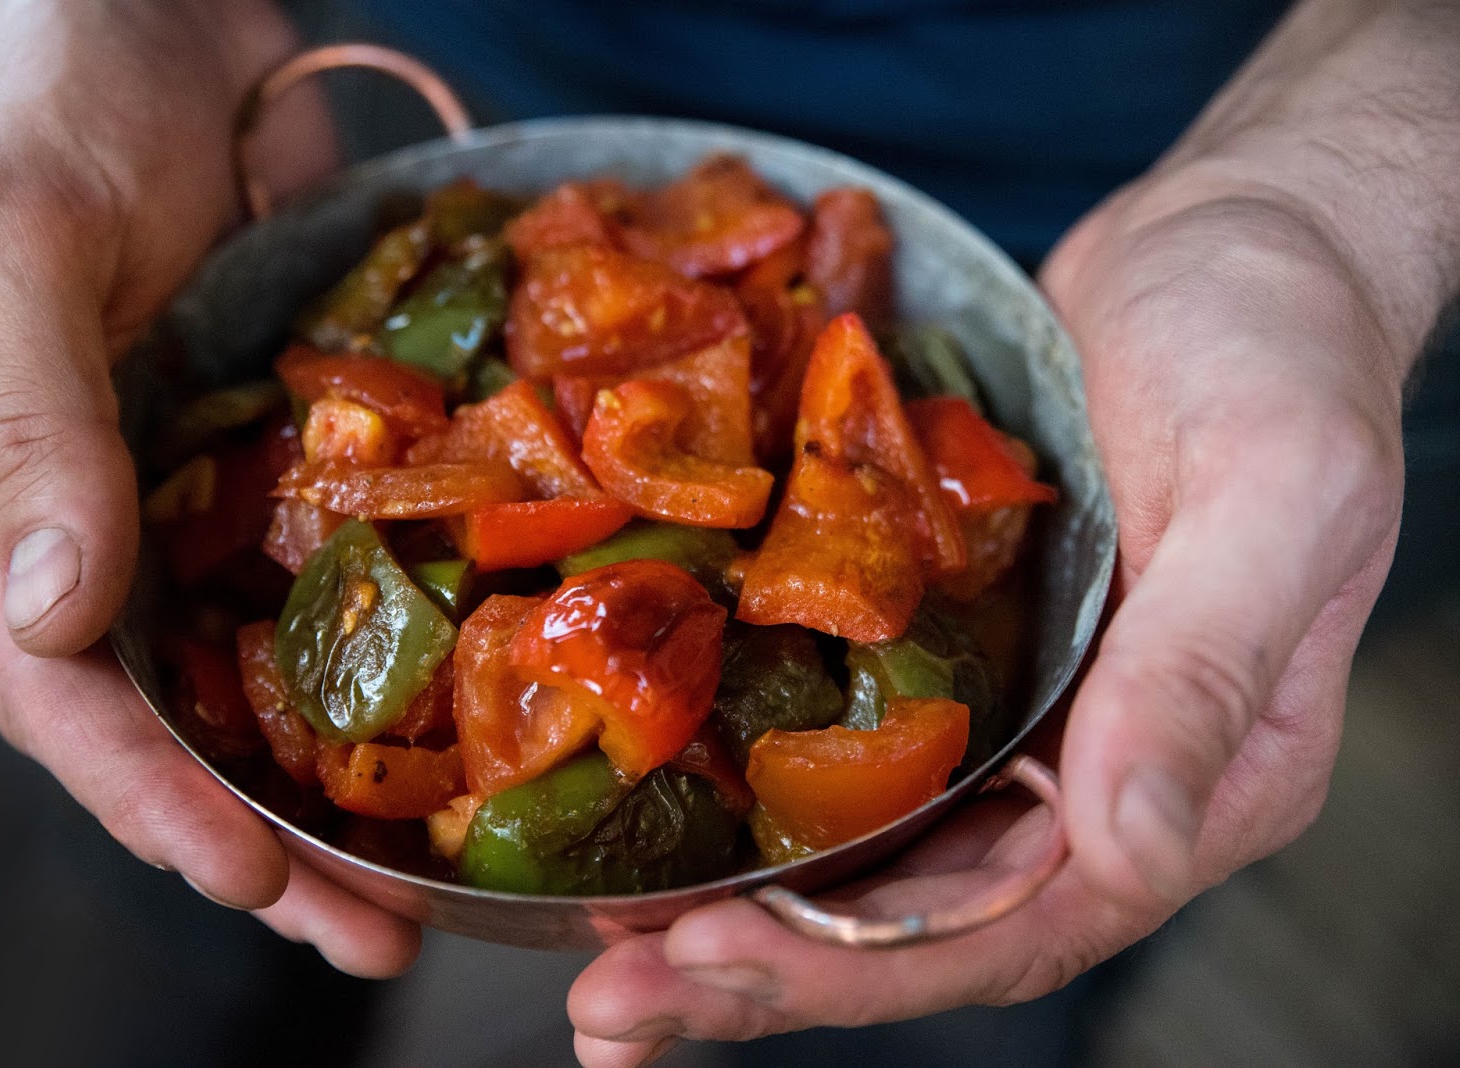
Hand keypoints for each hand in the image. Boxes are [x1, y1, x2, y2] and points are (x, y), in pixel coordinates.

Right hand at [0, 0, 416, 975]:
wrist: (145, 5)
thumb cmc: (49, 106)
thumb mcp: (12, 249)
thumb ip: (26, 425)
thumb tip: (56, 619)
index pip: (62, 691)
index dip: (154, 801)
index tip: (258, 886)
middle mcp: (98, 514)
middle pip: (171, 717)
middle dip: (266, 840)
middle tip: (381, 942)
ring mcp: (197, 483)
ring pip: (257, 666)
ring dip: (337, 780)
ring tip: (431, 882)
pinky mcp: (287, 440)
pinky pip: (334, 566)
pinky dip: (386, 652)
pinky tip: (464, 715)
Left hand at [565, 158, 1414, 1067]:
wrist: (1228, 241)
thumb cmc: (1281, 345)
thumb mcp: (1272, 494)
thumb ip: (1203, 673)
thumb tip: (1128, 846)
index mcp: (1200, 779)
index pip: (1021, 921)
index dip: (865, 964)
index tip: (714, 958)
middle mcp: (1099, 772)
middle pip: (920, 918)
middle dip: (763, 970)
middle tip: (609, 1006)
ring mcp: (1019, 714)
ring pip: (869, 852)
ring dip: (737, 907)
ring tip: (599, 955)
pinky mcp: (953, 648)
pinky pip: (847, 744)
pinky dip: (751, 789)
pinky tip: (652, 803)